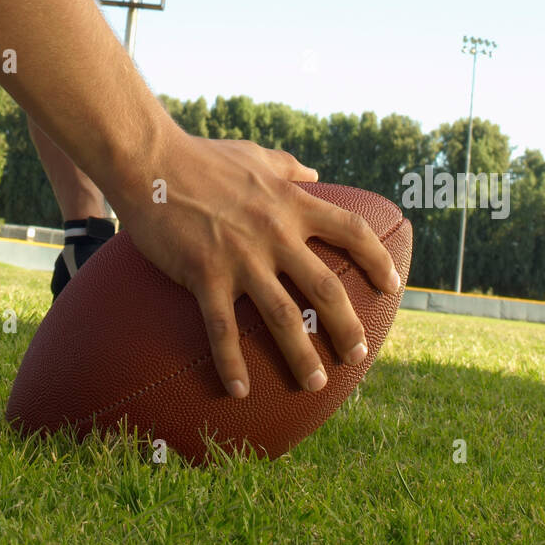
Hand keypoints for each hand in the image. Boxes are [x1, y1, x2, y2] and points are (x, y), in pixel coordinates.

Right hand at [116, 130, 400, 399]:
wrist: (151, 161)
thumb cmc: (202, 156)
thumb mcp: (256, 155)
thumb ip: (288, 167)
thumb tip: (314, 174)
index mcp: (290, 203)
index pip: (351, 231)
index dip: (378, 259)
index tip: (392, 285)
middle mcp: (274, 233)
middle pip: (325, 286)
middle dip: (348, 325)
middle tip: (359, 354)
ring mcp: (240, 257)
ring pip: (283, 316)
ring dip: (302, 355)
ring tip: (316, 384)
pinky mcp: (204, 274)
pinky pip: (222, 328)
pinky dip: (232, 362)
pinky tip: (240, 390)